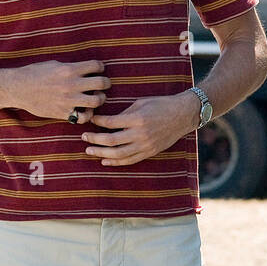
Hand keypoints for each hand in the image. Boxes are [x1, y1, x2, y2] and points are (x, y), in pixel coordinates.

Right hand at [9, 59, 110, 120]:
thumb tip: (87, 69)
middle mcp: (71, 84)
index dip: (100, 67)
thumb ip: (71, 67)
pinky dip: (88, 114)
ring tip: (96, 97)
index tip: (97, 70)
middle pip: (101, 83)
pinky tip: (85, 110)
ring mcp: (68, 100)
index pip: (96, 66)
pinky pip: (84, 117)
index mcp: (69, 69)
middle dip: (105, 83)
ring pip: (97, 101)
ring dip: (100, 98)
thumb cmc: (35, 73)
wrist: (18, 88)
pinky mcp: (63, 113)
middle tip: (102, 84)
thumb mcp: (54, 64)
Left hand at [82, 92, 199, 165]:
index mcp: (137, 119)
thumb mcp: (141, 103)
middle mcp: (140, 134)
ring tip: (89, 150)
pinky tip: (105, 160)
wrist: (182, 115)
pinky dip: (115, 162)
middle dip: (94, 139)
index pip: (111, 123)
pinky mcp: (149, 152)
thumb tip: (108, 121)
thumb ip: (125, 113)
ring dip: (101, 153)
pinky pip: (130, 160)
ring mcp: (145, 145)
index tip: (90, 119)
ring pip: (118, 154)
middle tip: (84, 137)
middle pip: (111, 140)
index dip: (98, 121)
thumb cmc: (161, 104)